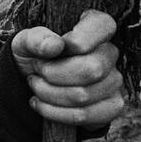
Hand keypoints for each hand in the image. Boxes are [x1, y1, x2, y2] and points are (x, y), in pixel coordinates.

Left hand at [11, 8, 125, 128]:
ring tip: (35, 84)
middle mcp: (110, 52)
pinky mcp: (112, 106)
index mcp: (95, 27)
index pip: (103, 26)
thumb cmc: (34, 54)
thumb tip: (55, 45)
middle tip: (36, 70)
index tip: (55, 49)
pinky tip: (40, 103)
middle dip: (52, 74)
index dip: (78, 40)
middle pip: (91, 70)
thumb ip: (36, 39)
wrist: (34, 81)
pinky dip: (55, 113)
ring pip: (83, 96)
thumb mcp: (25, 41)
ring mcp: (115, 81)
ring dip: (48, 94)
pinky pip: (86, 115)